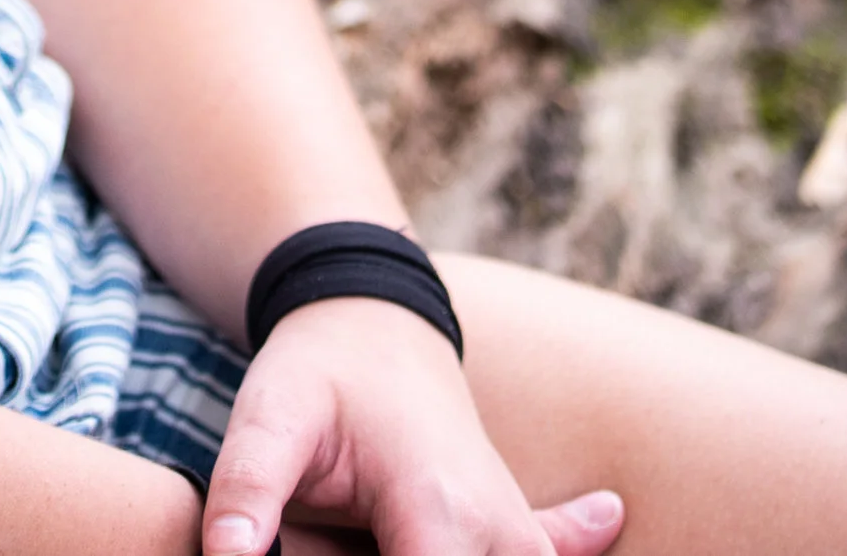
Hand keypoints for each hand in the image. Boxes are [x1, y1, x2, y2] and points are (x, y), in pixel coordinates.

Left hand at [200, 296, 623, 555]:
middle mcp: (494, 531)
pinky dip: (571, 543)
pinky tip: (599, 521)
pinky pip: (555, 553)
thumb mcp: (268, 415)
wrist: (373, 314)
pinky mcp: (519, 534)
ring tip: (385, 529)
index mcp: (437, 511)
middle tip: (352, 539)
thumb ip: (247, 490)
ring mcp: (515, 534)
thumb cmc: (318, 368)